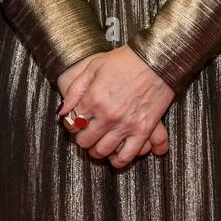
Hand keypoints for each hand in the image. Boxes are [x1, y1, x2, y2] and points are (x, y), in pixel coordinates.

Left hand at [56, 47, 175, 169]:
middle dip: (83, 139)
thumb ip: (75, 89)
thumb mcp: (94, 66)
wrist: (156, 59)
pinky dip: (118, 161)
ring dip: (97, 151)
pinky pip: (127, 155)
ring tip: (98, 145)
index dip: (72, 125)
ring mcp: (125, 125)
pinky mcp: (142, 130)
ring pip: (102, 151)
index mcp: (93, 99)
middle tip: (87, 135)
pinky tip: (115, 157)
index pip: (73, 124)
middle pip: (85, 141)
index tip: (77, 123)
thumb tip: (63, 110)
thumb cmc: (126, 60)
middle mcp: (107, 115)